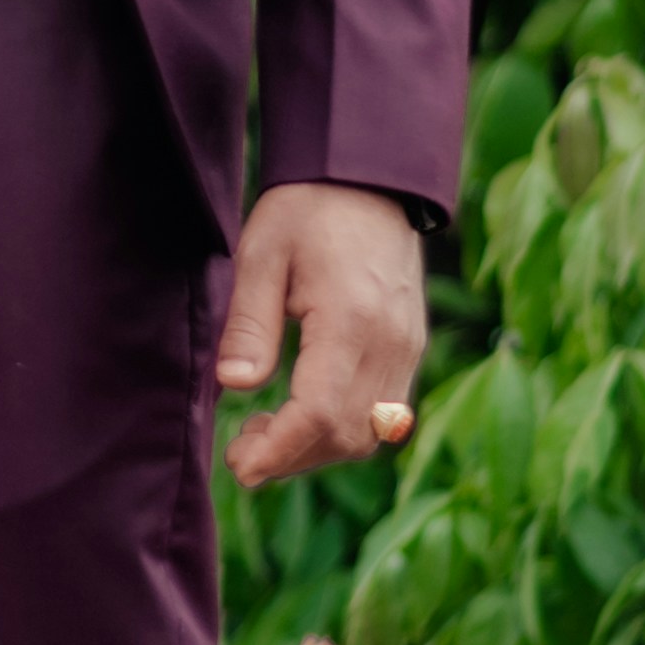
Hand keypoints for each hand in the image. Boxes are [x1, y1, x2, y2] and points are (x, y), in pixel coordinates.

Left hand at [216, 181, 429, 485]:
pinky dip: (342, 428)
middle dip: (293, 459)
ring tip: (265, 434)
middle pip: (347, 435)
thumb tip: (234, 385)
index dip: (279, 451)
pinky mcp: (410, 348)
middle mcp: (391, 343)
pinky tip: (302, 412)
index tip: (238, 465)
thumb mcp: (261, 255)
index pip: (320, 413)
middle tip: (241, 453)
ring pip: (369, 433)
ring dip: (318, 449)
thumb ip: (250, 324)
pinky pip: (382, 412)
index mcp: (352, 320)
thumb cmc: (307, 210)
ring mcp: (408, 348)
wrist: (368, 180)